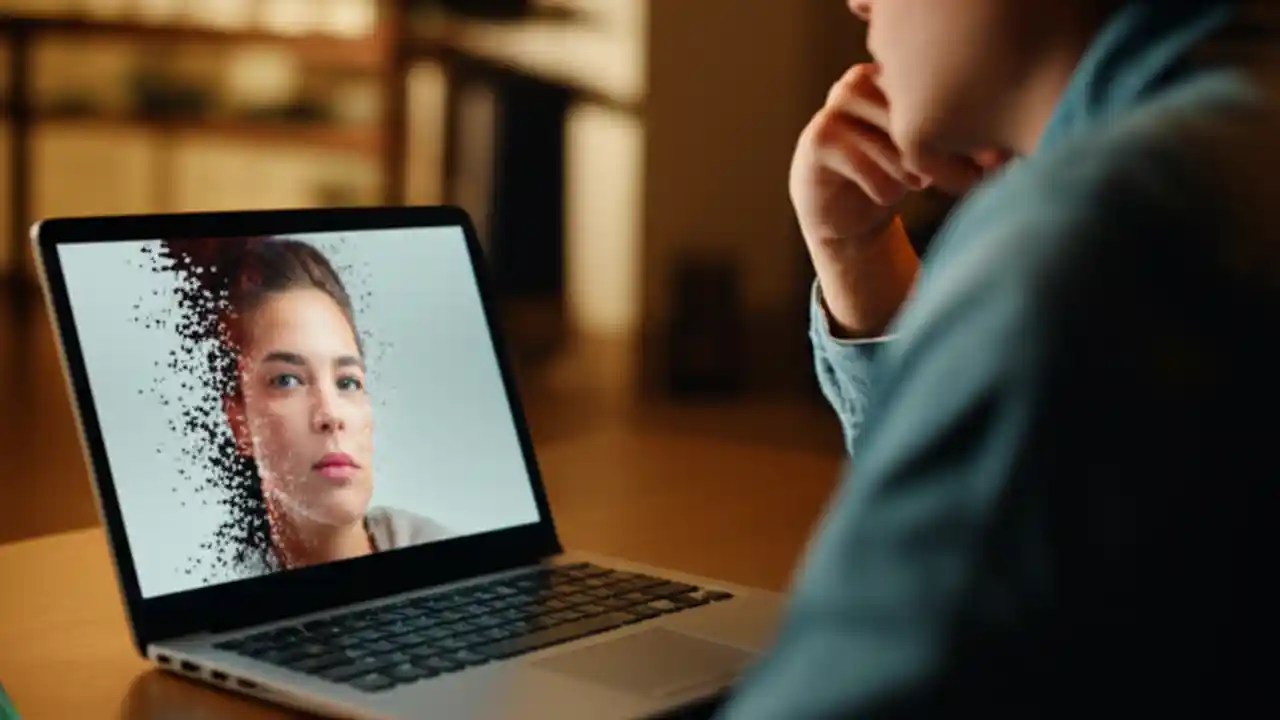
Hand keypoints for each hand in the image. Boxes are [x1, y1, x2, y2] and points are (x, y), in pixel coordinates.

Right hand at [790, 64, 991, 335]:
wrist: (845, 213)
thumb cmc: (898, 174)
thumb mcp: (936, 156)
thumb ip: (966, 150)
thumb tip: (1002, 159)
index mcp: (894, 72)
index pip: (942, 93)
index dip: (970, 133)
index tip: (988, 163)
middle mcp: (862, 80)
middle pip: (920, 118)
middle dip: (945, 157)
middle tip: (956, 181)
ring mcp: (836, 107)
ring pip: (898, 145)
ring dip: (914, 175)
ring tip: (916, 182)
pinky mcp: (818, 140)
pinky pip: (870, 170)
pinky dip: (886, 191)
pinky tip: (884, 193)